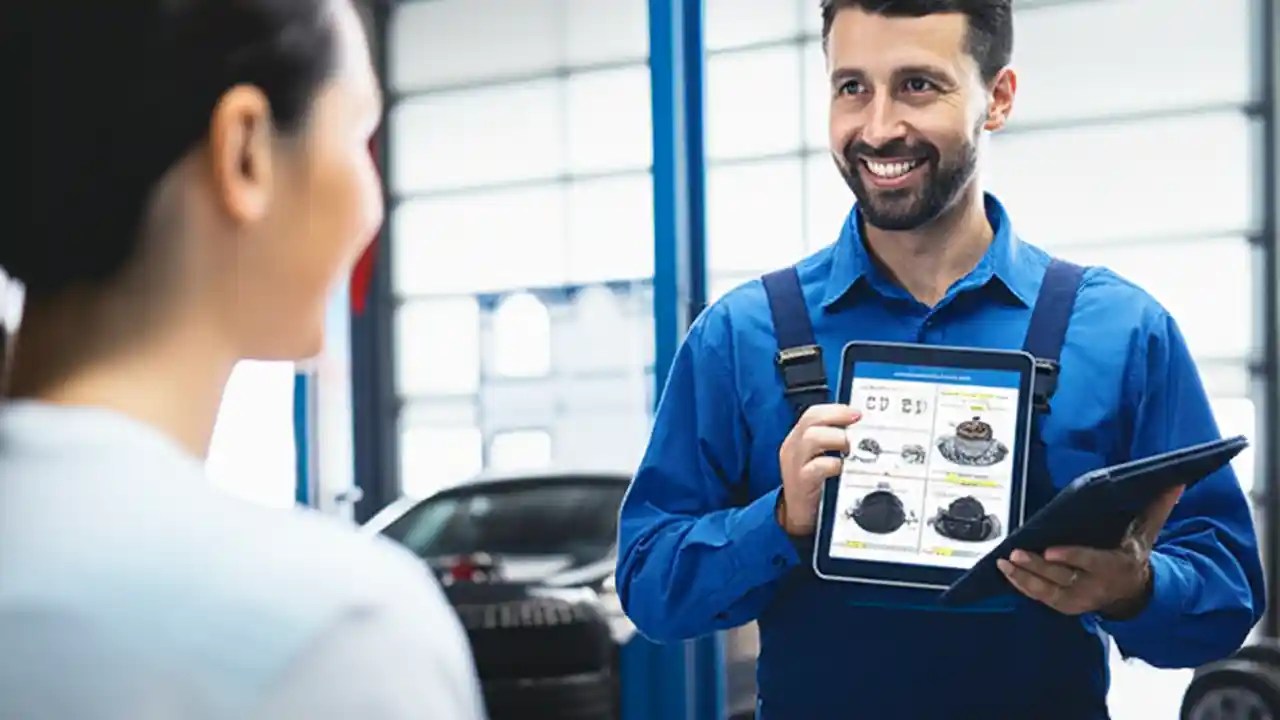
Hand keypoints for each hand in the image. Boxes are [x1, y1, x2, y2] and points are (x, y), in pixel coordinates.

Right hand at [776, 404, 860, 535]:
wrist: (799, 516)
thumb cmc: (815, 485)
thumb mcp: (819, 460)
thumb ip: (834, 444)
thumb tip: (864, 431)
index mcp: (798, 439)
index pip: (813, 414)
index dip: (836, 409)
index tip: (858, 412)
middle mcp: (793, 447)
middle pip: (811, 420)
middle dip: (838, 417)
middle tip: (858, 422)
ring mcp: (795, 464)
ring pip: (812, 438)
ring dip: (838, 438)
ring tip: (852, 446)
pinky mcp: (801, 482)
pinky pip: (817, 466)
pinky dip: (834, 464)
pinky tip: (845, 468)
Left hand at [998, 484, 1183, 616]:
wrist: (1133, 592)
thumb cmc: (1132, 554)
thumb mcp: (1146, 533)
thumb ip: (1156, 508)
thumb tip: (1175, 482)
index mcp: (1114, 565)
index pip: (1090, 561)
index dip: (1070, 557)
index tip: (1050, 551)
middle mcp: (1095, 584)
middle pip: (1062, 576)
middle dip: (1038, 566)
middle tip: (1017, 553)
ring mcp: (1079, 597)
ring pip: (1048, 590)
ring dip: (1024, 577)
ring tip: (1006, 563)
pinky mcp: (1065, 604)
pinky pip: (1041, 598)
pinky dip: (1023, 586)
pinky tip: (1008, 572)